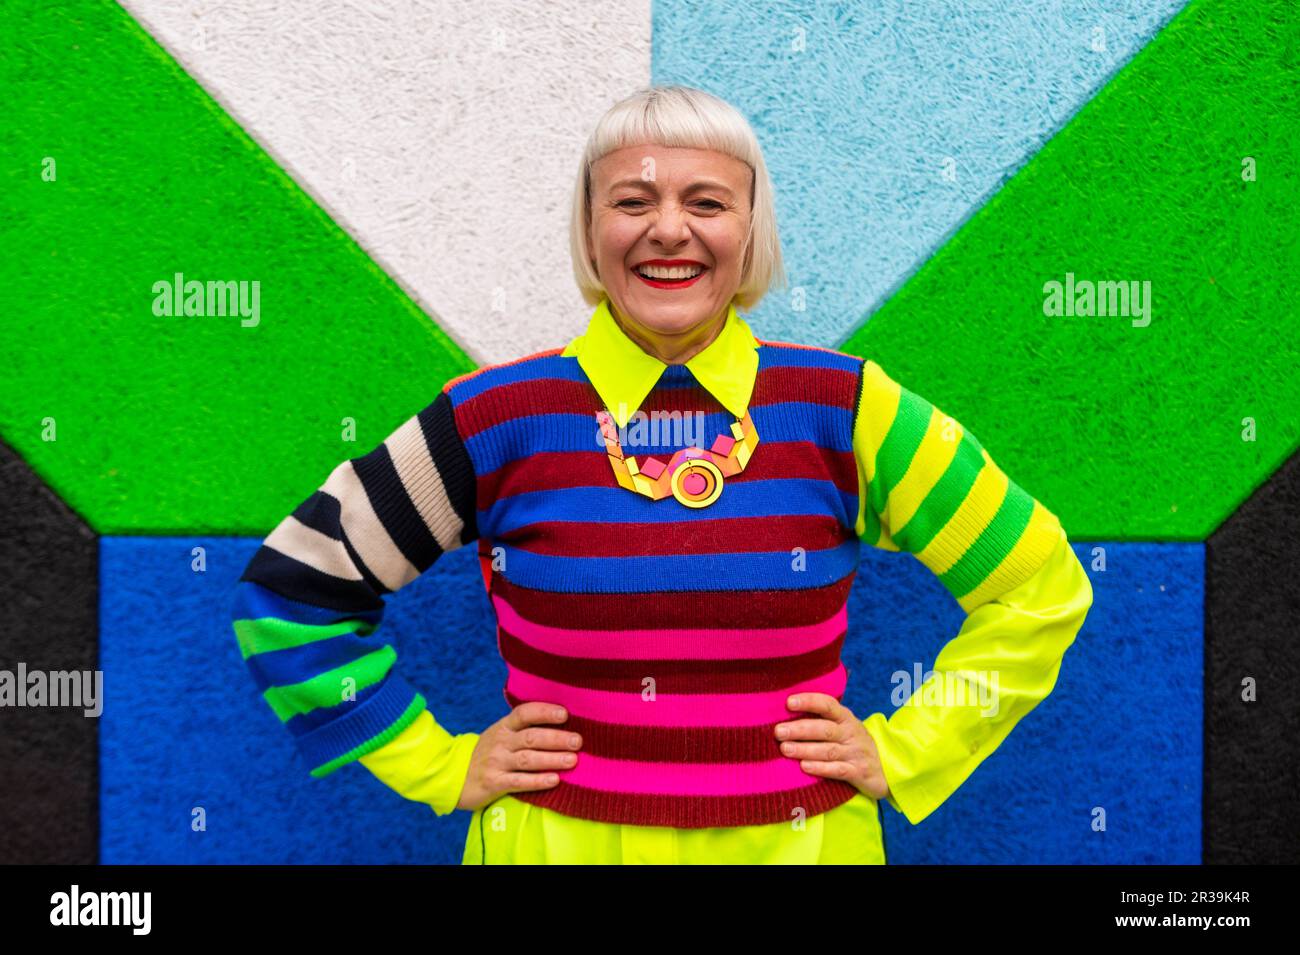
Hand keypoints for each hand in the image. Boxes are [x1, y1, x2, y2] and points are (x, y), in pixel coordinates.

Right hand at [456, 702, 581, 811]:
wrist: (454, 776)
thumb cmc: (488, 753)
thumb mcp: (500, 735)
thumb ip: (523, 729)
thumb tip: (561, 721)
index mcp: (504, 727)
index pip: (524, 714)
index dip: (544, 712)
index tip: (564, 714)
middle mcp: (500, 742)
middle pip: (531, 738)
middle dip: (556, 738)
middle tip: (578, 741)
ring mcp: (496, 763)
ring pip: (528, 759)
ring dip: (552, 759)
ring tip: (573, 760)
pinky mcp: (494, 783)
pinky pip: (519, 782)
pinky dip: (537, 781)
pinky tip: (554, 780)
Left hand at [774, 693, 890, 800]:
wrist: (886, 769)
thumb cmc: (852, 744)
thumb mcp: (843, 727)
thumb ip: (821, 720)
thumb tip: (784, 714)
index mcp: (845, 718)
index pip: (827, 704)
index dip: (808, 701)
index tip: (788, 702)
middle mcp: (851, 733)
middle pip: (825, 729)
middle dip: (800, 729)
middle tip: (778, 731)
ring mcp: (855, 753)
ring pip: (829, 750)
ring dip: (805, 749)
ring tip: (785, 749)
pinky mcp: (858, 773)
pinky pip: (839, 770)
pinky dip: (821, 769)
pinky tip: (804, 767)